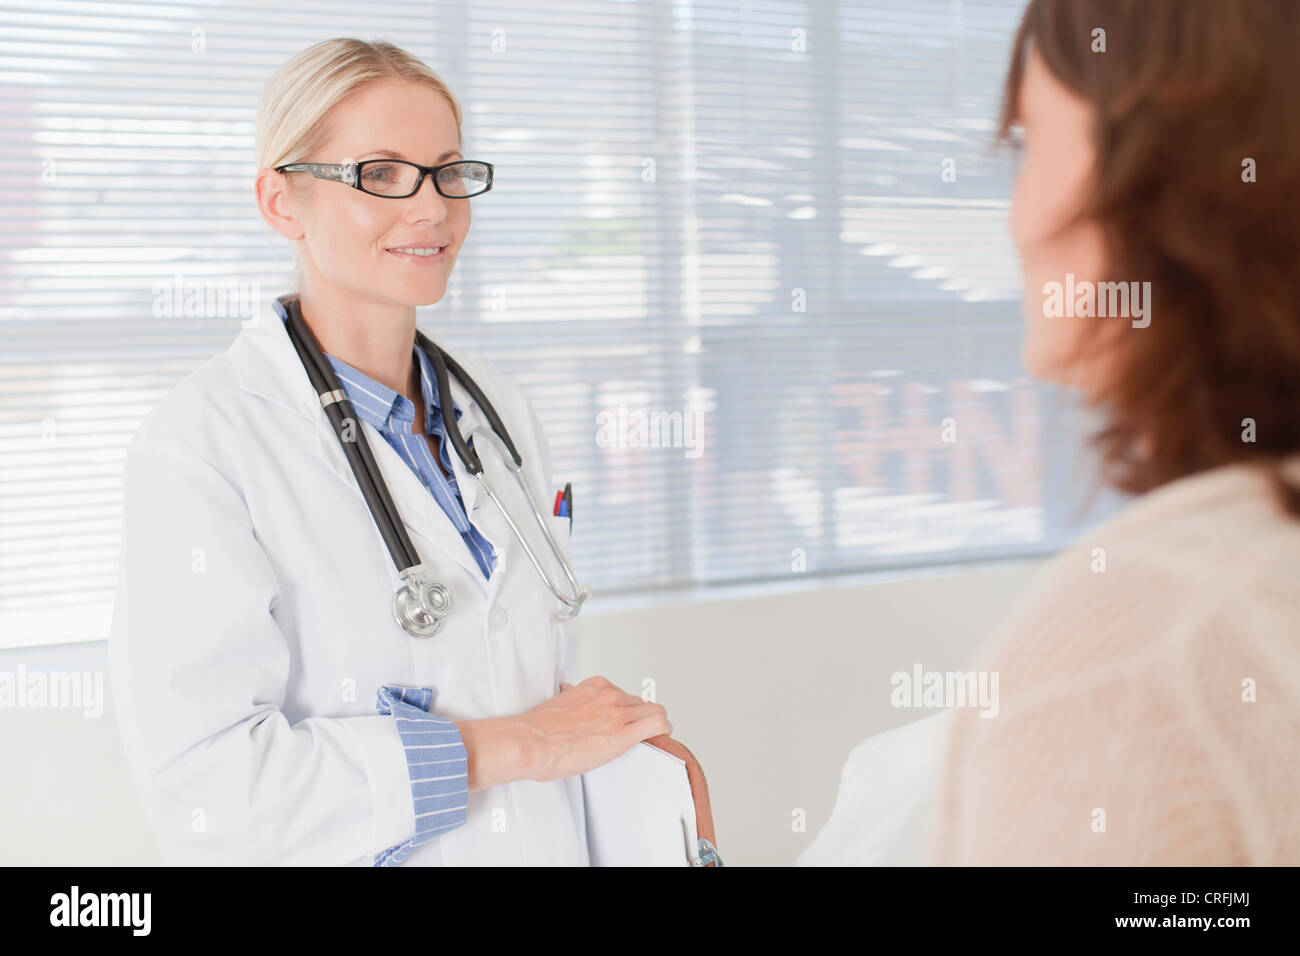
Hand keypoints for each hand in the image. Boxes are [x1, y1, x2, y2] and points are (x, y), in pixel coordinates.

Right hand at [518, 676, 671, 782]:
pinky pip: (658, 724)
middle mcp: (609, 696)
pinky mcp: (623, 734)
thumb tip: (569, 692)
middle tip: (635, 732)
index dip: (625, 709)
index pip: (622, 694)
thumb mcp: (557, 703)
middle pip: (640, 703)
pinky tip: (662, 737)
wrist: (532, 742)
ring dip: (653, 724)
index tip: (622, 718)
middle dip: (639, 717)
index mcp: (594, 687)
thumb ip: (570, 697)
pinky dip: (664, 730)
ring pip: (654, 711)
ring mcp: (618, 713)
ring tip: (650, 737)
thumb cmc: (538, 729)